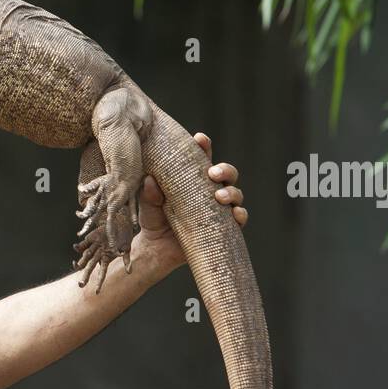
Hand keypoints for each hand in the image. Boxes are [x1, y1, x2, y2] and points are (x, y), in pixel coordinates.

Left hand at [134, 132, 245, 269]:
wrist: (155, 249)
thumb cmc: (152, 219)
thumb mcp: (147, 205)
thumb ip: (148, 193)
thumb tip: (150, 180)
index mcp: (192, 179)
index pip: (201, 158)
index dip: (204, 146)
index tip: (199, 139)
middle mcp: (208, 191)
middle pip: (227, 174)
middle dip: (224, 170)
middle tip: (213, 173)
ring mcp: (218, 209)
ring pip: (236, 194)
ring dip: (232, 192)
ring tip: (220, 196)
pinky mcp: (222, 227)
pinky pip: (239, 219)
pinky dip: (240, 215)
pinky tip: (235, 214)